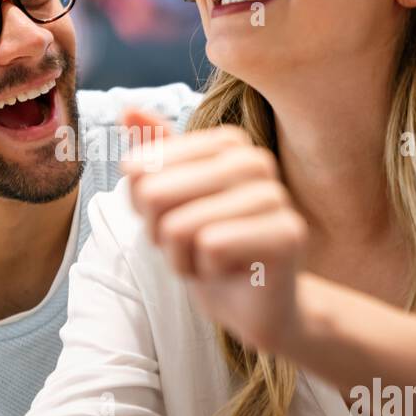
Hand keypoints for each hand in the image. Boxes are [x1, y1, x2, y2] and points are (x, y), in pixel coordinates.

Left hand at [120, 109, 308, 352]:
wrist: (252, 305)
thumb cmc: (208, 248)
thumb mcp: (167, 201)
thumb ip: (153, 155)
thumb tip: (126, 110)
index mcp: (227, 143)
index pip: (143, 168)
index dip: (143, 207)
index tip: (173, 221)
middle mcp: (255, 160)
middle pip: (156, 194)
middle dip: (160, 234)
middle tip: (190, 247)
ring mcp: (276, 196)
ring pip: (181, 225)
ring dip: (182, 258)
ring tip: (209, 261)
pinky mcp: (288, 234)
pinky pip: (210, 247)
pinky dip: (206, 271)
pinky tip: (229, 273)